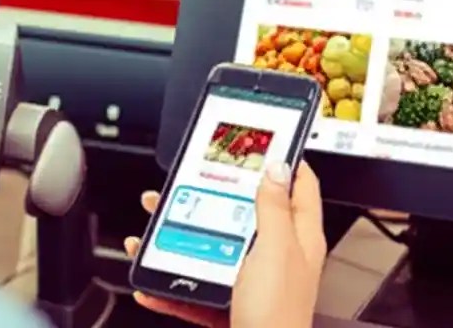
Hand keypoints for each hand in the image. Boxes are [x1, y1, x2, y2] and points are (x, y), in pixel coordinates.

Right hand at [124, 161, 326, 327]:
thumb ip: (275, 207)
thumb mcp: (276, 249)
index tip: (263, 143)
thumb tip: (277, 166)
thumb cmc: (278, 315)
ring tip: (152, 227)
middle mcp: (279, 258)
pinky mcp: (231, 309)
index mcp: (299, 239)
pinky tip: (151, 284)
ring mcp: (253, 284)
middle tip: (184, 182)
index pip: (301, 186)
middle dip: (211, 198)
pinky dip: (171, 287)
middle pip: (244, 216)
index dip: (285, 160)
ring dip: (179, 238)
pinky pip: (195, 292)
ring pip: (212, 251)